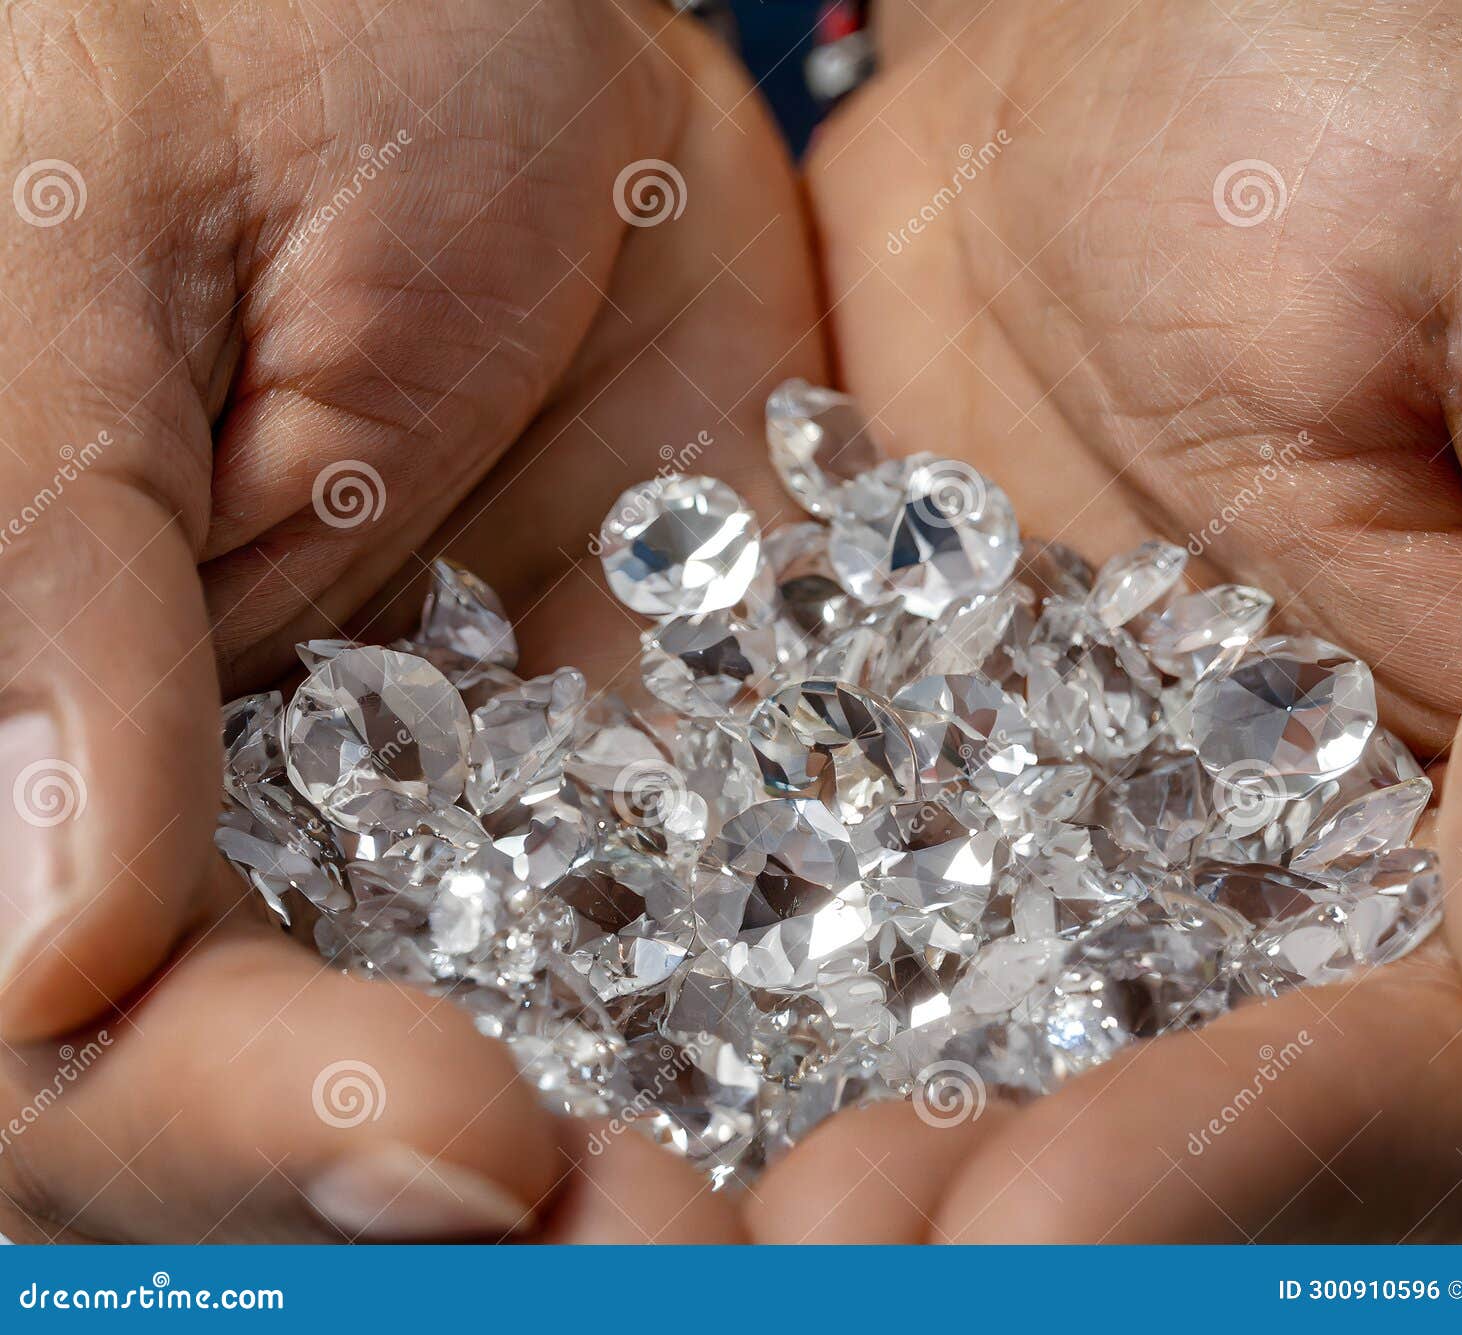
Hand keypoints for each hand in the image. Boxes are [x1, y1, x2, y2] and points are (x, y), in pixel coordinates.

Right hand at [0, 0, 818, 1241]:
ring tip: (842, 1210)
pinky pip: (719, 919)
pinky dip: (812, 1010)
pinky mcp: (652, 749)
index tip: (469, 1139)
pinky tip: (929, 1077)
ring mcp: (469, 812)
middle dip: (494, 1214)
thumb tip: (41, 959)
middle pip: (318, 1124)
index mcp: (49, 745)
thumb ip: (49, 596)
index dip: (253, 1125)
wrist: (459, 9)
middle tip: (686, 1234)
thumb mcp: (94, 282)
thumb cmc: (224, 51)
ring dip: (679, 1158)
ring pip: (533, 1062)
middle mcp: (256, 833)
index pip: (96, 1048)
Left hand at [749, 0, 1461, 1240]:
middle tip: (810, 1240)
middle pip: (1195, 1116)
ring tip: (684, 1194)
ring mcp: (1102, 816)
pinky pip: (849, 893)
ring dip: (845, 1134)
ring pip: (1004, 1043)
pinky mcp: (930, 745)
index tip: (1035, 1218)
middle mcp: (1314, 857)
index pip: (1427, 1073)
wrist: (1147, 32)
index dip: (1247, 1164)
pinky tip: (631, 1036)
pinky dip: (747, 974)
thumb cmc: (1416, 79)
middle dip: (1010, 1206)